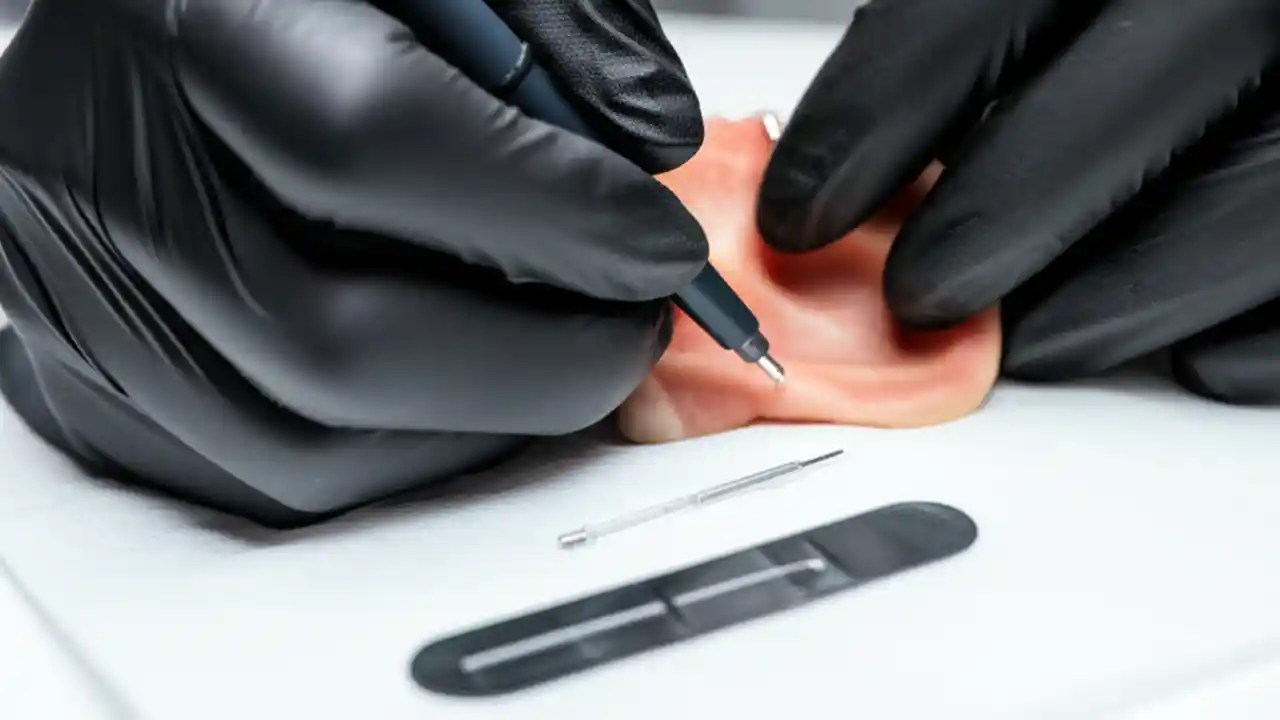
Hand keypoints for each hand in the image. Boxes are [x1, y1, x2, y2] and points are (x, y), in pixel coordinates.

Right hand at [0, 0, 704, 523]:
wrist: (160, 39)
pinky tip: (470, 385)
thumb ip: (551, 24)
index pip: (369, 141)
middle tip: (636, 326)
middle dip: (541, 358)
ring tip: (561, 350)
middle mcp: (105, 177)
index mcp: (177, 22)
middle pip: (340, 342)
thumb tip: (650, 145)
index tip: (659, 243)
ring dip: (484, 420)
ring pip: (312, 445)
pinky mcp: (104, 394)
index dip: (551, 210)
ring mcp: (87, 306)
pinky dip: (411, 453)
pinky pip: (278, 479)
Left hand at [758, 0, 1279, 404]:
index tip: (799, 210)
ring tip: (1031, 346)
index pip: (985, 8)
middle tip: (915, 298)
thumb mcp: (1045, 6)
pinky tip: (1188, 356)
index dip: (881, 111)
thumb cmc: (1143, 20)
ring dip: (1123, 290)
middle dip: (1004, 212)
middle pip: (1124, 100)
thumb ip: (973, 48)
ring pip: (1251, 194)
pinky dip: (1255, 329)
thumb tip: (839, 157)